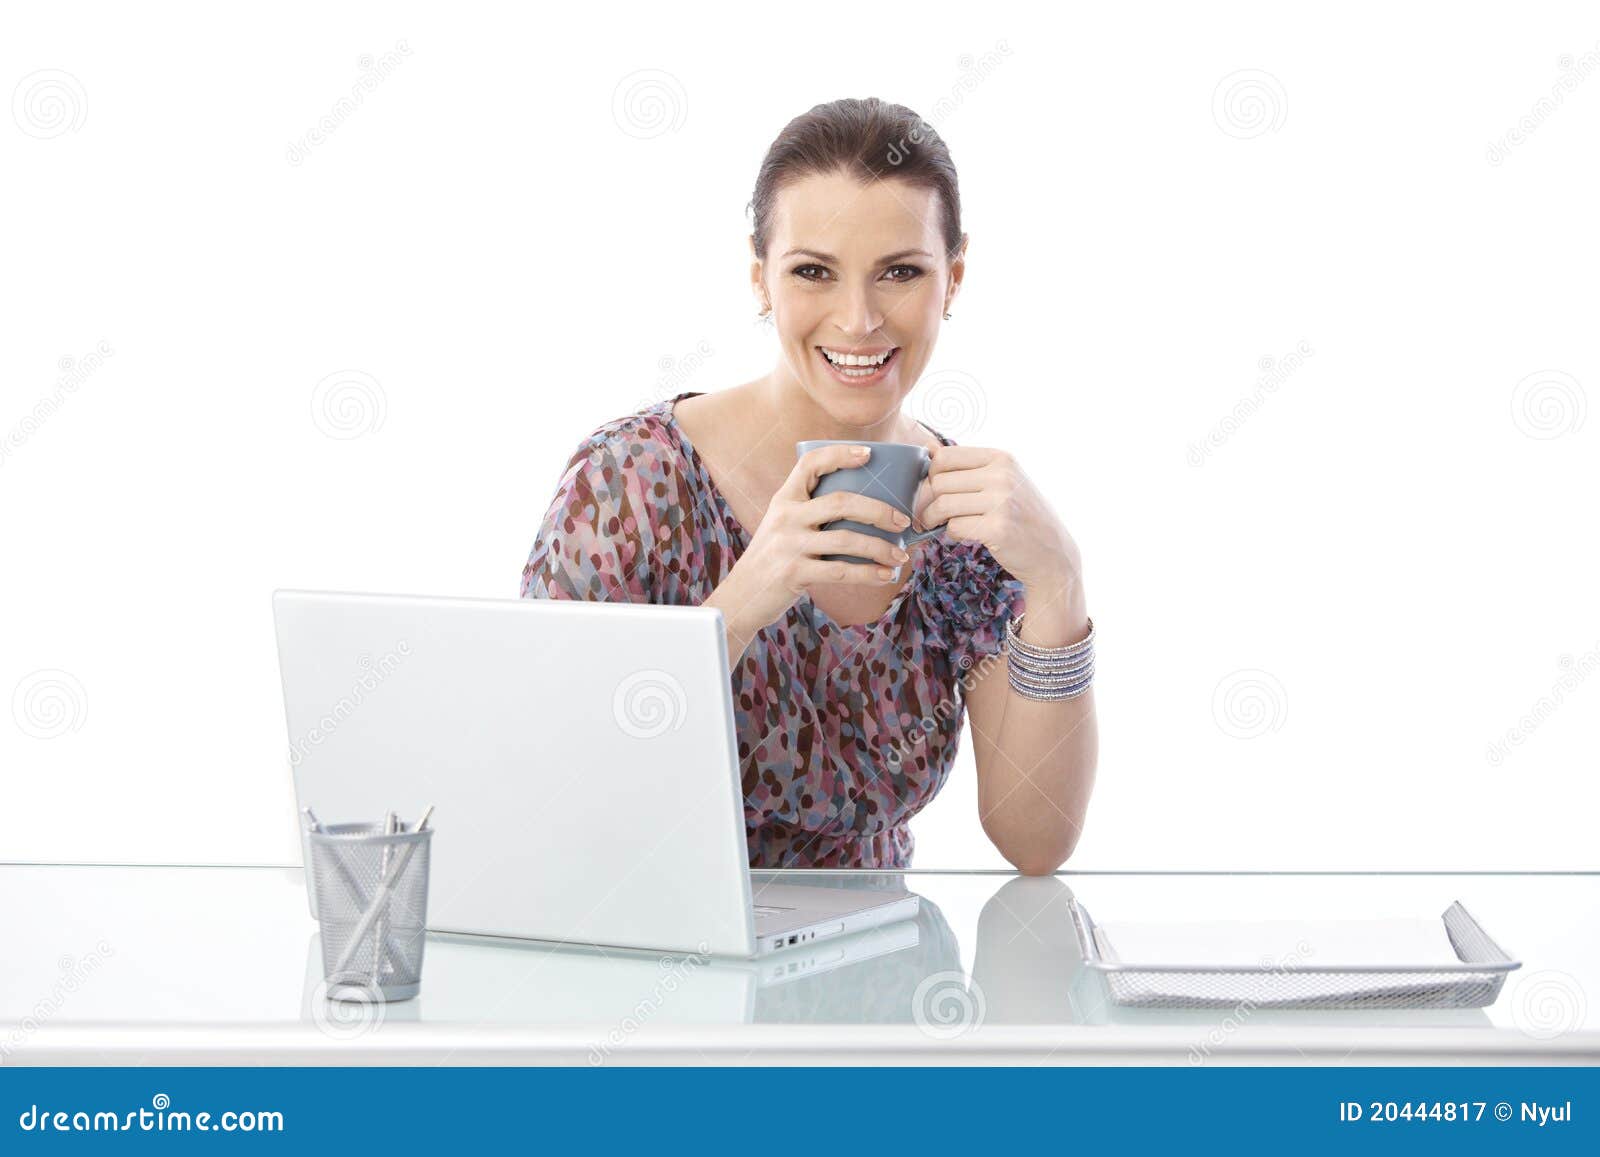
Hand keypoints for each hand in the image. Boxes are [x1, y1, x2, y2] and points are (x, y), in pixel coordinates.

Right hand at [714, 443, 914, 636]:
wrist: (742, 597)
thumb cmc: (773, 559)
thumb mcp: (782, 527)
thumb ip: (809, 514)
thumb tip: (864, 510)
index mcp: (784, 499)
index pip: (810, 464)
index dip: (840, 455)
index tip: (868, 454)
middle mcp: (786, 517)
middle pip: (841, 502)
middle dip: (878, 510)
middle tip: (902, 521)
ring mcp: (789, 545)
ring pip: (846, 540)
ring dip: (880, 548)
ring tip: (901, 556)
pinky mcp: (794, 573)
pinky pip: (841, 572)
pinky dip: (868, 574)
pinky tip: (885, 576)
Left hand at [914, 445, 1079, 587]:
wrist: (1052, 553)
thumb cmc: (1021, 516)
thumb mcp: (1004, 481)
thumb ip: (970, 467)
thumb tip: (929, 450)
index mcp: (1001, 458)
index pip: (944, 457)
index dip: (930, 475)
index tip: (934, 491)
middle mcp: (1002, 475)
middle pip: (938, 482)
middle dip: (927, 501)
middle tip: (929, 514)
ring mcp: (1001, 501)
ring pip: (942, 504)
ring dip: (931, 519)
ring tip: (935, 525)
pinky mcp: (997, 528)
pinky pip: (954, 527)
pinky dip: (951, 533)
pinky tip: (963, 535)